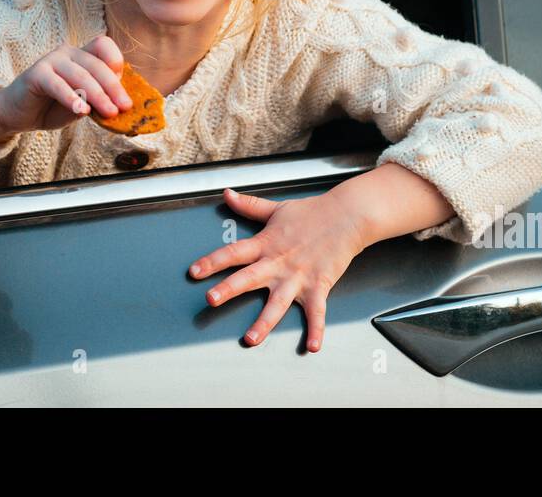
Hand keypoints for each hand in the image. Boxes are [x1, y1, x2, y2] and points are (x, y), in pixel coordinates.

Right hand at [0, 35, 132, 132]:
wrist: (18, 114)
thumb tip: (118, 105)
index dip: (116, 61)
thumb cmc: (52, 107)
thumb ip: (96, 101)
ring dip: (98, 95)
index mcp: (81, 56)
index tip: (122, 84)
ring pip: (80, 75)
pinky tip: (82, 111)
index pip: (103, 46)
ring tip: (109, 112)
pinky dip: (71, 98)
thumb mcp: (81, 105)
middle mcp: (68, 52)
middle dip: (113, 88)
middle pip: (96, 64)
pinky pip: (57, 84)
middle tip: (124, 108)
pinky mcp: (36, 73)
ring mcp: (51, 60)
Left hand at [188, 187, 368, 352]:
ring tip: (251, 338)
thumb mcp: (276, 208)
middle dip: (229, 289)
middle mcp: (278, 262)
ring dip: (264, 321)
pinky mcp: (318, 285)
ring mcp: (298, 276)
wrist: (346, 216)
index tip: (194, 271)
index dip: (212, 261)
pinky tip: (313, 346)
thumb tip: (228, 195)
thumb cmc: (312, 213)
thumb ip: (249, 206)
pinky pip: (316, 312)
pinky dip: (316, 330)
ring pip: (277, 302)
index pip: (233, 253)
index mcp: (266, 244)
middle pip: (249, 277)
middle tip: (211, 299)